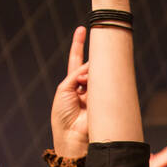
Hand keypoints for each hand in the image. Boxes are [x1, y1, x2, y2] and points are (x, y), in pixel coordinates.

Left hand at [50, 27, 90, 159]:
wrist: (72, 136)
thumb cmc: (62, 116)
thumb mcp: (63, 90)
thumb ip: (76, 75)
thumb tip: (90, 66)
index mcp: (71, 85)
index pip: (75, 61)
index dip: (78, 46)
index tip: (82, 30)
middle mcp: (84, 87)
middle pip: (89, 66)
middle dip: (91, 58)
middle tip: (99, 38)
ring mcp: (95, 94)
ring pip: (96, 75)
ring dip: (90, 76)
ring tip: (84, 86)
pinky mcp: (104, 101)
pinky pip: (102, 85)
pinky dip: (96, 82)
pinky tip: (92, 85)